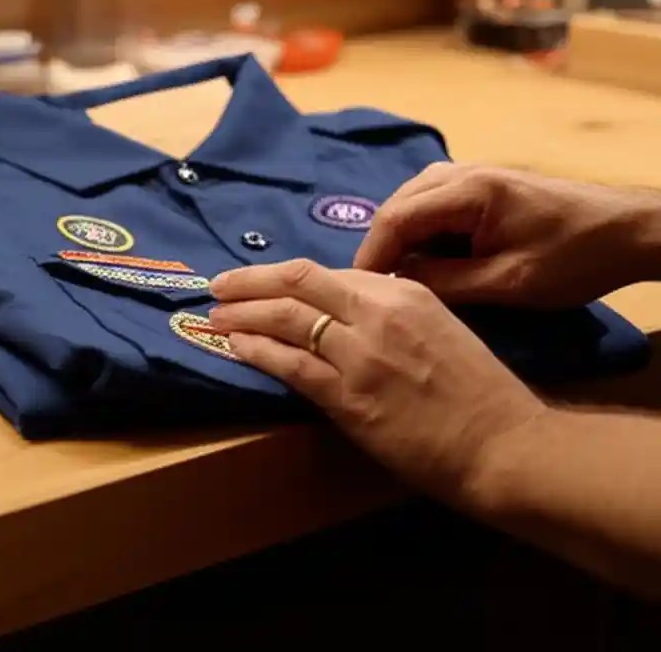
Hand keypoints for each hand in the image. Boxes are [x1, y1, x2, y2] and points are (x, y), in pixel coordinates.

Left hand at [208, 260, 546, 501]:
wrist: (503, 444)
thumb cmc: (479, 395)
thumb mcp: (440, 330)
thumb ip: (393, 314)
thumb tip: (344, 311)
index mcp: (406, 292)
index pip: (327, 272)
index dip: (284, 275)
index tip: (258, 280)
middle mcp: (379, 313)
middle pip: (297, 282)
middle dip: (249, 281)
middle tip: (218, 285)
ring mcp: (362, 354)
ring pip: (285, 319)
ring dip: (242, 314)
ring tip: (214, 315)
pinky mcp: (349, 396)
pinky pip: (289, 364)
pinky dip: (255, 350)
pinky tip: (235, 346)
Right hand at [354, 163, 660, 306]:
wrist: (630, 231)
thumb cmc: (576, 257)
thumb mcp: (508, 282)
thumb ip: (446, 282)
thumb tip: (395, 284)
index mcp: (468, 191)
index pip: (395, 218)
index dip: (371, 256)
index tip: (356, 292)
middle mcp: (462, 173)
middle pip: (396, 207)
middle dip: (380, 249)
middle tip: (371, 291)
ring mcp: (471, 177)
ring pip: (411, 206)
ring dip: (400, 242)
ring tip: (395, 281)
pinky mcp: (481, 189)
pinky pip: (432, 207)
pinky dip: (420, 234)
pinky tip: (425, 264)